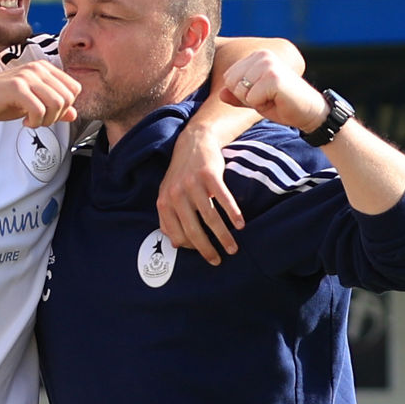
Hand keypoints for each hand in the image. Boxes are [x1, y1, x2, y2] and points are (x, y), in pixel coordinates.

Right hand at [0, 63, 80, 127]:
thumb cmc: (0, 100)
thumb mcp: (31, 104)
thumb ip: (53, 107)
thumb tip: (74, 115)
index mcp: (44, 68)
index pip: (74, 88)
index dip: (66, 107)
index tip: (49, 113)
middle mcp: (38, 68)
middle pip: (68, 98)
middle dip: (57, 116)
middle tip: (40, 120)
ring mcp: (27, 76)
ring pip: (57, 104)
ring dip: (47, 120)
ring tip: (32, 121)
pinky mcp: (16, 87)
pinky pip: (40, 110)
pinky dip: (36, 122)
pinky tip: (25, 122)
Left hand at [157, 127, 246, 265]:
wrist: (193, 142)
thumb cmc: (181, 174)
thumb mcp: (168, 195)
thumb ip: (168, 218)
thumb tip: (175, 244)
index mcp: (164, 203)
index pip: (177, 235)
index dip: (190, 248)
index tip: (203, 254)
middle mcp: (176, 195)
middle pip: (193, 230)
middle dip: (207, 250)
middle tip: (218, 261)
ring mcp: (192, 184)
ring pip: (210, 218)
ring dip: (223, 237)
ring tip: (233, 248)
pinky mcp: (209, 175)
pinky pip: (223, 199)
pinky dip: (233, 214)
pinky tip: (240, 225)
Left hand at [220, 50, 331, 134]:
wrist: (307, 111)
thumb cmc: (280, 104)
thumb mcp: (253, 99)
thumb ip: (236, 95)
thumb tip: (220, 93)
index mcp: (257, 55)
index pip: (228, 77)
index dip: (242, 92)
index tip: (261, 94)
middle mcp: (262, 55)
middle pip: (231, 83)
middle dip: (245, 97)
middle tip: (266, 97)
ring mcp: (268, 64)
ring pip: (240, 90)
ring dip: (254, 102)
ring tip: (271, 98)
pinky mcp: (273, 77)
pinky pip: (251, 99)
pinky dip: (261, 106)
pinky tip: (276, 101)